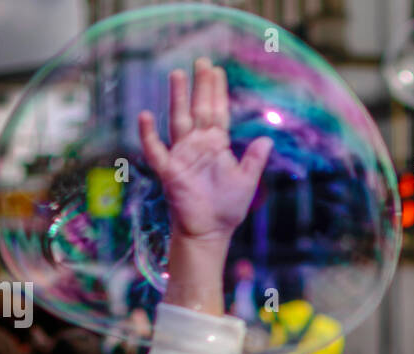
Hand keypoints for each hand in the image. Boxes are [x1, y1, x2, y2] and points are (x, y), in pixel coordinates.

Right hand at [138, 59, 272, 244]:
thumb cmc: (227, 208)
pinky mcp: (169, 170)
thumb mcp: (247, 182)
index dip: (218, 92)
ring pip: (178, 120)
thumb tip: (268, 139)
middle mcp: (198, 145)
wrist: (209, 232)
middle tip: (202, 61)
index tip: (218, 70)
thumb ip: (255, 159)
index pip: (217, 112)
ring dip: (178, 98)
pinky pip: (156, 149)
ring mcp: (182, 155)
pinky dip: (149, 134)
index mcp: (217, 145)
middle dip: (200, 85)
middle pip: (198, 109)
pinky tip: (145, 115)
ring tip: (177, 74)